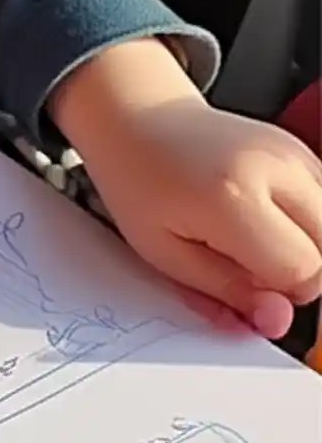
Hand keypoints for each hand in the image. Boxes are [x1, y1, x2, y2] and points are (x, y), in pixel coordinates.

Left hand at [50, 38, 321, 337]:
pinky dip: (303, 224)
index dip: (277, 294)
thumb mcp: (163, 252)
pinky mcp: (303, 151)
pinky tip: (262, 218)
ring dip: (299, 247)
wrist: (139, 123)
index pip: (301, 271)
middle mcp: (276, 169)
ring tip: (248, 237)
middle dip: (292, 273)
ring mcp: (296, 155)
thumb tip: (274, 320)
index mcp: (234, 198)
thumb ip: (224, 290)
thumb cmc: (140, 184)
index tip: (245, 289)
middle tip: (241, 263)